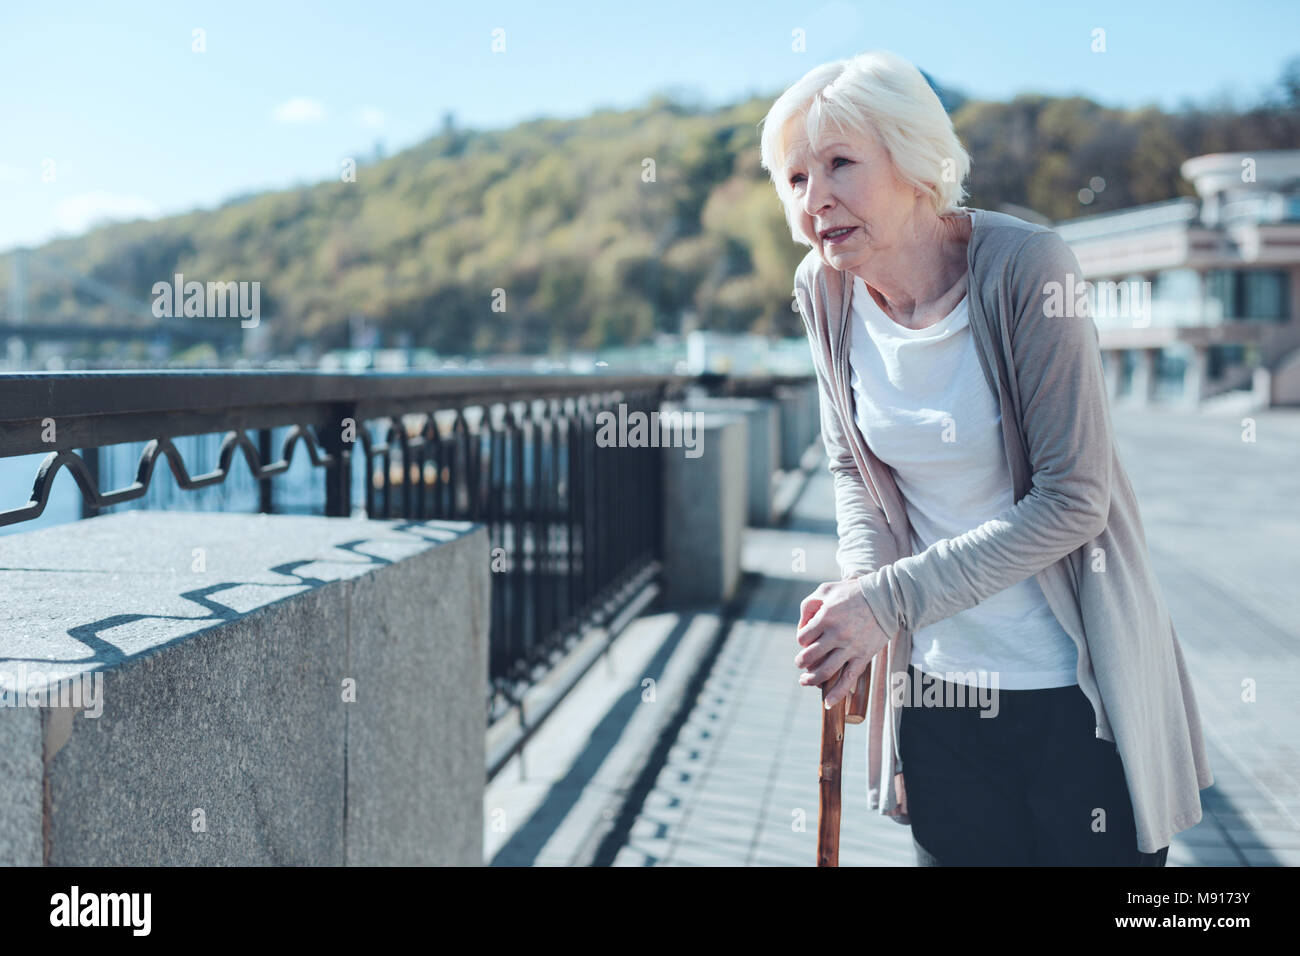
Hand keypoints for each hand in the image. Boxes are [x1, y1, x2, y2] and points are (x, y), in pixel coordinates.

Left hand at [794, 578, 889, 707]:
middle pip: (810, 656)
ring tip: (805, 681)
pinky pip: (848, 679)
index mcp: (825, 617)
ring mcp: (850, 647)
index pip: (803, 638)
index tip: (805, 640)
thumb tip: (802, 626)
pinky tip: (828, 703)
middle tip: (801, 664)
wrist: (886, 598)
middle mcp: (836, 634)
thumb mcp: (827, 589)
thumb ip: (809, 604)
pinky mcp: (863, 656)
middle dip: (801, 662)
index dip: (801, 640)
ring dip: (811, 679)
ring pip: (825, 671)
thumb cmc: (854, 592)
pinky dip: (837, 693)